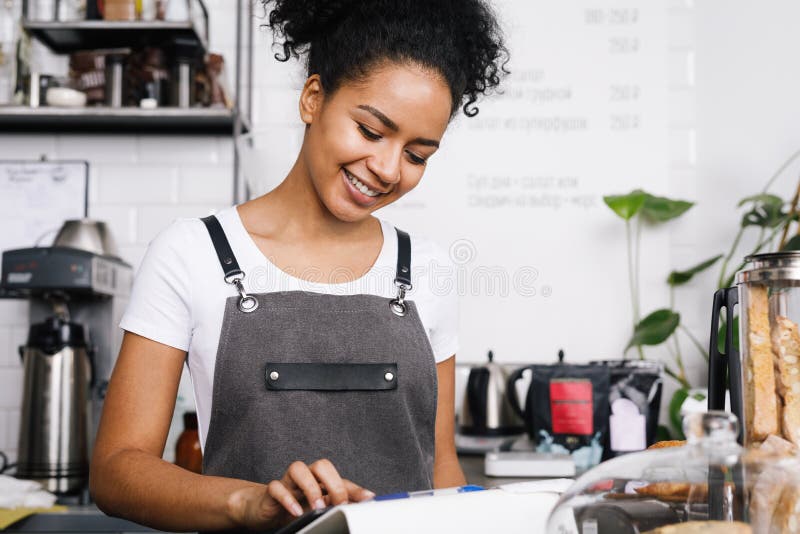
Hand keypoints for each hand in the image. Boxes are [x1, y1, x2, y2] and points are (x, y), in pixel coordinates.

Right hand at [230, 459, 374, 528]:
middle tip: (338, 504)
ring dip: (311, 487)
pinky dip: (286, 498)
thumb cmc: (294, 507)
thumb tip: (357, 510)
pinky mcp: (271, 491)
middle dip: (333, 483)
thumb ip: (334, 507)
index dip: (356, 489)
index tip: (369, 498)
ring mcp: (288, 482)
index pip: (342, 480)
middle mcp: (306, 478)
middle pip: (322, 465)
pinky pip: (276, 487)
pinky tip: (295, 511)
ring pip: (298, 468)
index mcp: (320, 482)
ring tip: (317, 506)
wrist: (263, 509)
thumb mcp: (318, 509)